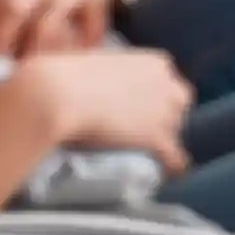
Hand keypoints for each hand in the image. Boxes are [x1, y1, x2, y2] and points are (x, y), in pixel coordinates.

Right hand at [13, 49, 194, 173]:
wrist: (57, 95)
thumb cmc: (64, 73)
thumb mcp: (95, 62)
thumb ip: (109, 72)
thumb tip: (96, 81)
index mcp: (154, 63)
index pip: (168, 82)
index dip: (155, 96)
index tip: (138, 105)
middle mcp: (167, 85)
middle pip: (178, 106)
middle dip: (163, 117)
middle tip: (139, 129)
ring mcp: (165, 112)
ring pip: (174, 131)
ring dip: (162, 141)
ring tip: (144, 152)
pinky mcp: (157, 138)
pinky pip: (175, 157)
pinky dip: (171, 165)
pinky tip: (166, 172)